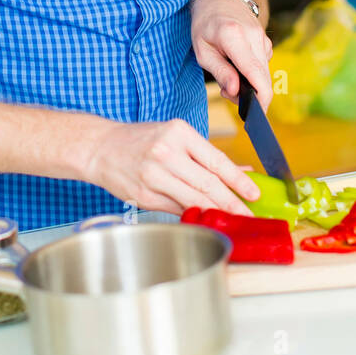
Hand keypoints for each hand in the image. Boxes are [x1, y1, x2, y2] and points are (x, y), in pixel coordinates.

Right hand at [82, 118, 259, 214]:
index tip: (254, 194)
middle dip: (232, 203)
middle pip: (208, 184)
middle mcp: (166, 153)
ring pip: (193, 200)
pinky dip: (193, 216)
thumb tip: (241, 172)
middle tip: (248, 215)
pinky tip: (206, 220)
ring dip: (216, 213)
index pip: (216, 160)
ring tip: (233, 221)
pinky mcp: (144, 196)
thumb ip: (206, 156)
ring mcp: (154, 176)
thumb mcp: (174, 136)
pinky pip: (176, 209)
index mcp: (178, 133)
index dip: (238, 180)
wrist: (100, 147)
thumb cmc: (140, 140)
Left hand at [190, 0, 273, 108]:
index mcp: (234, 37)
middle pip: (264, 78)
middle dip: (251, 94)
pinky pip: (264, 65)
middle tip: (228, 92)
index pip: (256, 73)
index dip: (261, 97)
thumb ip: (220, 72)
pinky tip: (239, 66)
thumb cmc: (205, 25)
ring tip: (229, 76)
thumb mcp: (202, 51)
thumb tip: (235, 91)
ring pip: (265, 73)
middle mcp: (253, 36)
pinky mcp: (266, 41)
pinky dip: (253, 73)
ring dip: (251, 84)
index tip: (257, 113)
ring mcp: (263, 38)